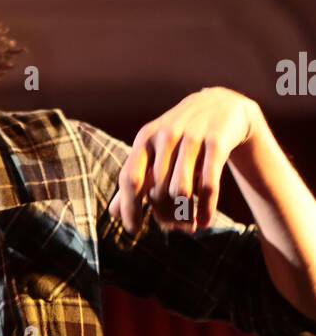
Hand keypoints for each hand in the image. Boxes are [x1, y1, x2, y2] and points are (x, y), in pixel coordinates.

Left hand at [109, 87, 261, 234]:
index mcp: (145, 139)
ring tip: (189, 227)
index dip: (129, 207)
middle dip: (164, 216)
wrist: (221, 105)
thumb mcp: (154, 150)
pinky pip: (208, 184)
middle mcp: (166, 135)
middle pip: (157, 190)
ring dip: (184, 216)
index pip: (129, 178)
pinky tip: (205, 222)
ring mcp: (192, 138)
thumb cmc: (180, 135)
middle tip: (172, 228)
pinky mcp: (217, 143)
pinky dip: (206, 209)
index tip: (133, 230)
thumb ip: (135, 179)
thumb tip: (113, 213)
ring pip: (181, 190)